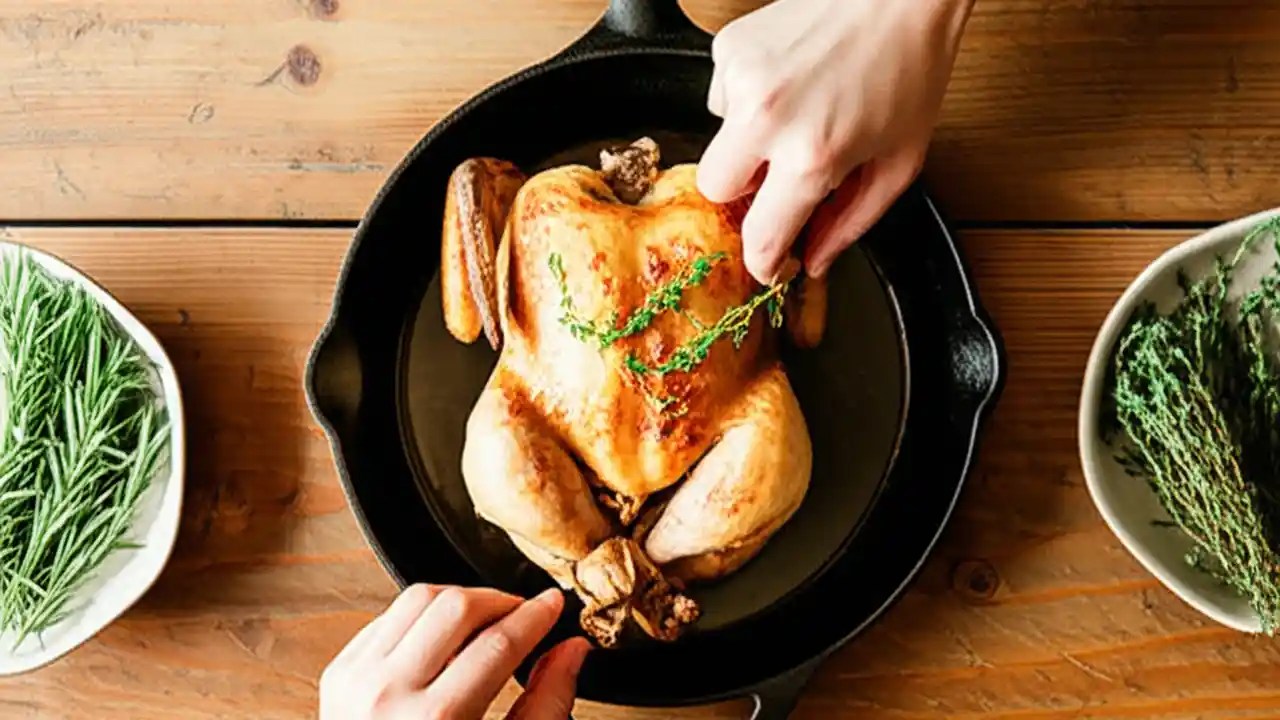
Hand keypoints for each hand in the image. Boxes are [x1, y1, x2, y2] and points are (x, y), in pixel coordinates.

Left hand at [320, 584, 590, 719]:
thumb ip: (546, 705)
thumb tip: (572, 650)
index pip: (499, 642)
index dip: (535, 615)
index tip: (553, 603)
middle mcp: (390, 695)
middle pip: (457, 606)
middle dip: (500, 600)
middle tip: (522, 612)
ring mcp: (357, 680)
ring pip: (418, 597)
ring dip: (460, 600)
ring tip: (484, 622)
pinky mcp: (340, 673)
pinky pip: (387, 617)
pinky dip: (422, 617)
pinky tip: (444, 638)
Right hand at [698, 0, 974, 281]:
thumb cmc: (909, 66)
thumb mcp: (899, 162)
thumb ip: (851, 222)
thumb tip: (814, 259)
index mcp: (812, 155)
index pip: (760, 237)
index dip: (764, 261)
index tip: (770, 263)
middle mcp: (767, 119)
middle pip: (715, 190)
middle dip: (744, 193)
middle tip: (779, 179)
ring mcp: (742, 80)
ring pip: (716, 139)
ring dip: (749, 139)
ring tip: (797, 112)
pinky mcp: (730, 48)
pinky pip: (723, 95)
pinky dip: (750, 99)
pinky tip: (789, 82)